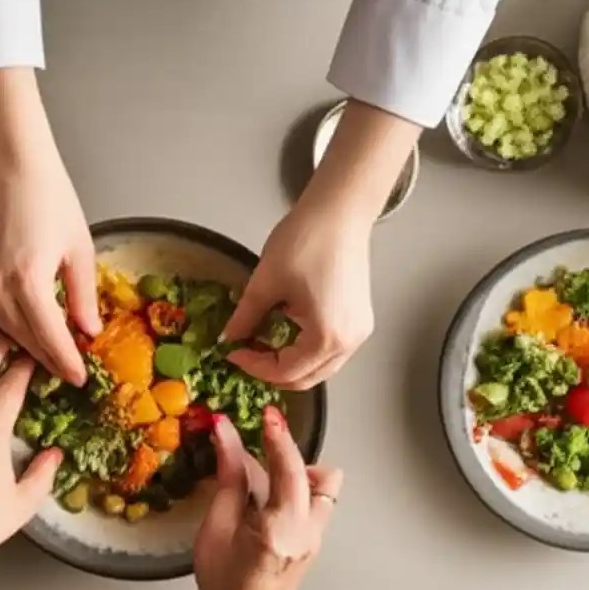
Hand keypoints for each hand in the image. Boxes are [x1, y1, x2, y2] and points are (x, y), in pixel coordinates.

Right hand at [0, 139, 100, 384]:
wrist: (6, 160)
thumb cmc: (49, 195)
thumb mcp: (78, 247)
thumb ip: (82, 294)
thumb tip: (88, 330)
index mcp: (29, 281)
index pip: (49, 337)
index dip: (65, 361)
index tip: (79, 378)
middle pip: (22, 337)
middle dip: (45, 358)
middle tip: (65, 373)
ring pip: (1, 325)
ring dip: (24, 343)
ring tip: (46, 357)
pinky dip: (6, 322)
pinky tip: (22, 327)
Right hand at [194, 414, 342, 589]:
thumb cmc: (226, 585)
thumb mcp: (216, 530)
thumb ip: (228, 478)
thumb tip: (225, 433)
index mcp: (280, 531)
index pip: (289, 471)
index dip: (279, 438)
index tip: (267, 415)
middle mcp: (308, 532)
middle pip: (317, 474)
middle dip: (288, 449)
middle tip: (261, 434)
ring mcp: (318, 535)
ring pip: (326, 485)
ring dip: (300, 469)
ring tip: (268, 472)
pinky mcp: (317, 535)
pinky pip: (318, 498)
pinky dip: (299, 484)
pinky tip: (271, 492)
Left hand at [222, 206, 372, 389]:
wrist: (340, 212)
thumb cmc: (305, 242)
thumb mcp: (265, 282)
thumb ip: (245, 317)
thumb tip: (227, 339)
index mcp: (326, 338)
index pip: (286, 372)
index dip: (254, 366)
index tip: (231, 352)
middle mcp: (349, 343)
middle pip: (307, 378)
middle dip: (272, 371)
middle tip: (246, 353)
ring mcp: (360, 332)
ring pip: (320, 367)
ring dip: (291, 362)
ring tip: (263, 342)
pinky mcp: (360, 320)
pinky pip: (331, 350)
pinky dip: (307, 349)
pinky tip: (287, 330)